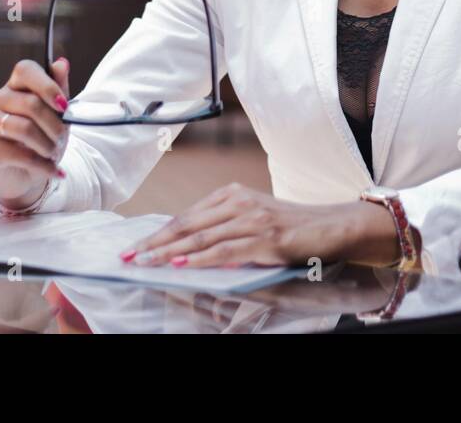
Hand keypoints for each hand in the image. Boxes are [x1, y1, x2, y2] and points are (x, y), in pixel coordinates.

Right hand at [0, 58, 70, 208]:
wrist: (23, 174)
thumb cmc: (41, 138)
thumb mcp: (56, 115)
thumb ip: (59, 89)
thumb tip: (62, 62)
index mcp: (16, 85)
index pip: (26, 69)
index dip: (48, 85)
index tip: (64, 105)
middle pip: (31, 103)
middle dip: (55, 125)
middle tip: (63, 139)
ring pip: (25, 128)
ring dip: (48, 145)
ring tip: (55, 153)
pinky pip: (20, 154)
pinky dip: (43, 165)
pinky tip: (54, 170)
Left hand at [121, 182, 389, 269]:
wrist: (333, 226)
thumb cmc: (292, 227)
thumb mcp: (253, 219)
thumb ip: (223, 227)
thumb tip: (185, 247)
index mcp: (233, 195)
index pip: (186, 216)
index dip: (158, 233)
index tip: (134, 248)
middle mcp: (240, 202)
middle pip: (187, 225)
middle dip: (154, 244)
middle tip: (128, 258)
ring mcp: (253, 220)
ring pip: (202, 238)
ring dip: (170, 253)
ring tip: (145, 263)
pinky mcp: (267, 239)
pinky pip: (226, 250)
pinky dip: (201, 259)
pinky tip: (182, 265)